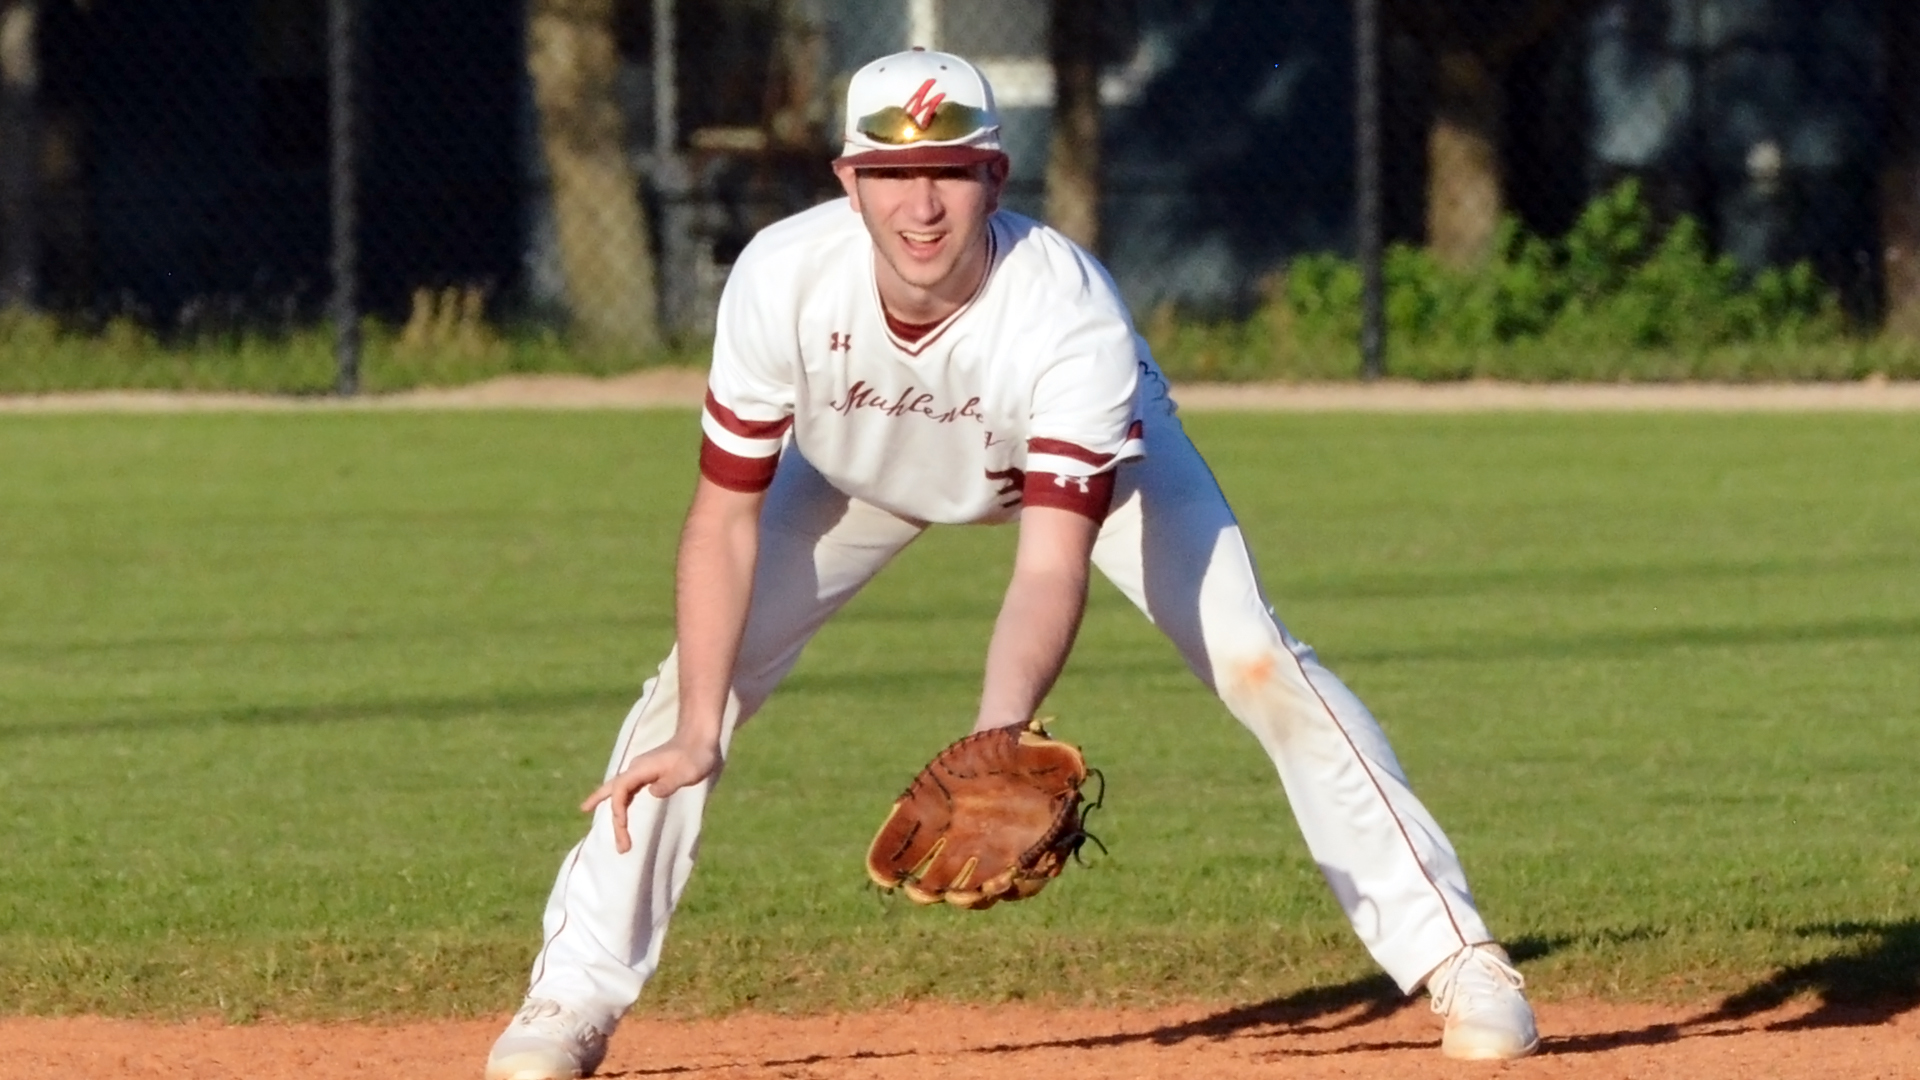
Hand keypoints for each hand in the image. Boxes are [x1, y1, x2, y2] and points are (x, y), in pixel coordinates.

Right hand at [580, 736, 722, 852]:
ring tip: (620, 842)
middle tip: (622, 848)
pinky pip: (627, 793)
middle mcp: (636, 769)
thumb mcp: (688, 771)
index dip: (618, 807)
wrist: (700, 737)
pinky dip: (621, 806)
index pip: (621, 789)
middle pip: (616, 794)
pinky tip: (621, 818)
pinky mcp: (647, 775)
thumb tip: (651, 793)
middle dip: (615, 820)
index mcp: (642, 768)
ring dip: (617, 817)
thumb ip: (670, 782)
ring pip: (619, 794)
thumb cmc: (696, 755)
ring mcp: (640, 772)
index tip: (623, 825)